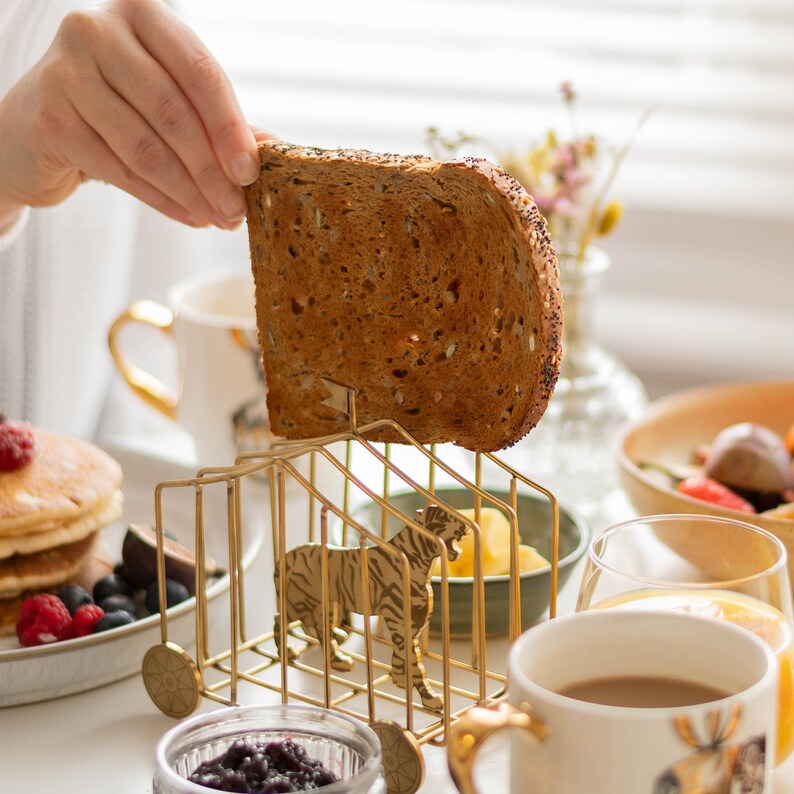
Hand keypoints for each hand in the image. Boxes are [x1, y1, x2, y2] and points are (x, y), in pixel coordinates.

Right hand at [0, 0, 267, 229]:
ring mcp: (66, 71)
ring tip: (217, 218)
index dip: (231, 128)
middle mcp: (98, 30)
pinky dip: (161, 200)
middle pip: (175, 113)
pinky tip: (188, 216)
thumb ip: (219, 119)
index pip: (201, 73)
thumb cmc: (118, 108)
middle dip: (213, 172)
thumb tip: (274, 148)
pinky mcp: (49, 117)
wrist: (37, 128)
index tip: (251, 173)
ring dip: (190, 193)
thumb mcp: (171, 100)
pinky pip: (119, 170)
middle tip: (237, 210)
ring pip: (147, 148)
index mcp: (142, 14)